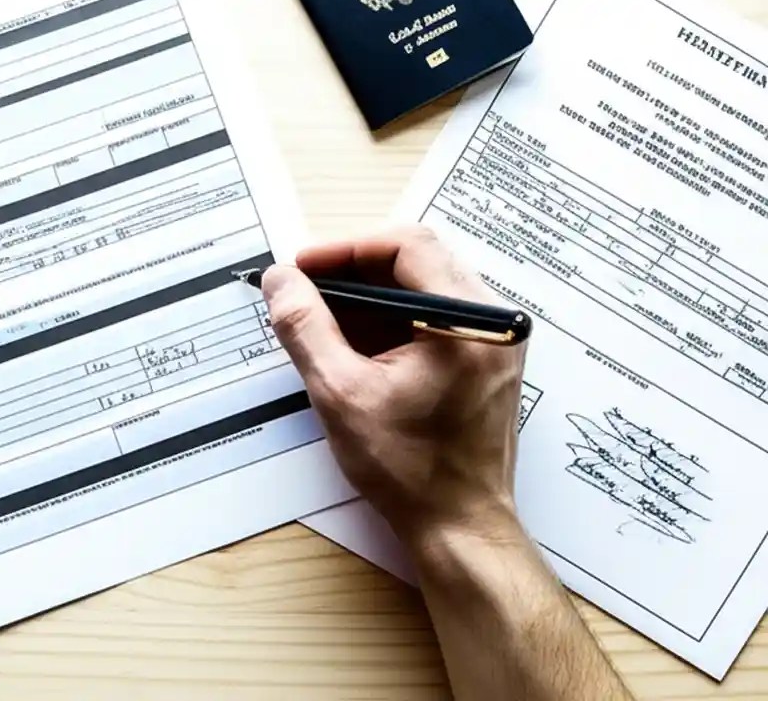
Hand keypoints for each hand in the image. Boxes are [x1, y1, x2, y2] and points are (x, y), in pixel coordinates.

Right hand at [262, 227, 526, 547]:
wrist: (459, 527)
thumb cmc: (409, 471)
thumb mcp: (340, 394)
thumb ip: (306, 328)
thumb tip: (280, 280)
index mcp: (467, 321)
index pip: (407, 245)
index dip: (345, 248)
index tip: (301, 268)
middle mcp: (492, 321)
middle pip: (417, 260)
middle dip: (353, 270)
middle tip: (304, 289)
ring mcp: (493, 341)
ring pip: (423, 287)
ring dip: (369, 296)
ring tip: (320, 318)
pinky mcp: (484, 361)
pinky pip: (432, 317)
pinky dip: (389, 320)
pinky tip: (351, 343)